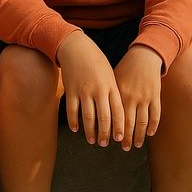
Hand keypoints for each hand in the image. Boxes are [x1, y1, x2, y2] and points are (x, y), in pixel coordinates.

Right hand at [57, 31, 123, 147]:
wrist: (76, 48)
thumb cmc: (96, 62)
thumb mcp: (110, 74)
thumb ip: (114, 92)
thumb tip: (118, 113)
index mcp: (111, 86)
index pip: (118, 111)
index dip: (119, 127)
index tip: (120, 138)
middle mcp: (98, 90)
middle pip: (103, 118)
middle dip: (105, 134)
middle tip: (105, 143)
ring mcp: (84, 91)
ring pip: (88, 117)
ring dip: (90, 132)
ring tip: (92, 140)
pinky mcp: (71, 91)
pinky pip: (72, 110)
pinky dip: (74, 122)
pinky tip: (76, 129)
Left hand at [113, 45, 162, 150]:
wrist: (143, 56)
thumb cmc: (125, 68)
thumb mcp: (112, 79)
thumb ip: (107, 95)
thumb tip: (96, 112)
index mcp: (118, 93)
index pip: (114, 117)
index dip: (112, 130)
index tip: (109, 140)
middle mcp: (131, 97)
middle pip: (128, 123)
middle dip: (125, 138)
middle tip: (123, 148)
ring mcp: (145, 97)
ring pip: (142, 122)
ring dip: (139, 136)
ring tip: (136, 145)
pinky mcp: (156, 95)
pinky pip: (155, 114)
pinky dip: (153, 126)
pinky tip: (149, 133)